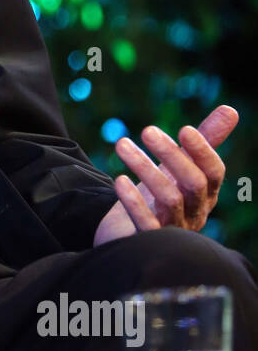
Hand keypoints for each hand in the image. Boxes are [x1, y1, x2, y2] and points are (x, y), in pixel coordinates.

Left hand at [92, 104, 237, 246]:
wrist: (128, 233)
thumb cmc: (160, 193)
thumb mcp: (179, 165)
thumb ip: (203, 140)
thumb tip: (230, 109)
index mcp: (205, 193)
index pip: (214, 172)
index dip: (203, 151)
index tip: (185, 129)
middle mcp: (195, 212)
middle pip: (194, 183)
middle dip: (172, 154)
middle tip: (147, 130)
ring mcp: (174, 229)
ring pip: (170, 199)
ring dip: (144, 169)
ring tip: (121, 144)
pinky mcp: (149, 241)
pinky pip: (146, 224)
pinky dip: (134, 202)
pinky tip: (119, 180)